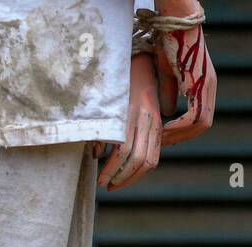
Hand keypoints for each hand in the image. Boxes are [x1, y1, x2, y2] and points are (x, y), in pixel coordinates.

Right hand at [96, 54, 161, 191]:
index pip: (150, 161)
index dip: (135, 177)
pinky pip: (120, 144)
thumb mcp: (135, 107)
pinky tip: (96, 161)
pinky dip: (109, 159)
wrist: (130, 55)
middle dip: (126, 180)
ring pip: (132, 157)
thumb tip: (104, 153)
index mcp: (155, 122)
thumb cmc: (128, 81)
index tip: (118, 184)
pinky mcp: (126, 112)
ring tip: (103, 181)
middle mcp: (151, 121)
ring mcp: (139, 117)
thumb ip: (129, 130)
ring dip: (116, 174)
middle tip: (109, 187)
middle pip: (143, 162)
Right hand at [154, 0, 215, 144]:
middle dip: (180, 137)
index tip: (162, 137)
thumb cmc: (168, 43)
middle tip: (160, 143)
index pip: (198, 119)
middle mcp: (208, 87)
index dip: (181, 131)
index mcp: (202, 85)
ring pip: (200, 124)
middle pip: (202, 126)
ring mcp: (207, 86)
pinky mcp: (200, 85)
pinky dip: (178, 127)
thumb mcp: (166, 73)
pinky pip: (194, 117)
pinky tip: (163, 129)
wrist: (176, 24)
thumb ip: (168, 93)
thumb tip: (167, 113)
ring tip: (160, 139)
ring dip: (178, 135)